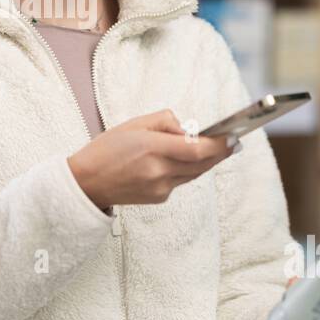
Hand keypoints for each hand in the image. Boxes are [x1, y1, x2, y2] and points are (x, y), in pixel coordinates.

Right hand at [67, 109, 237, 211]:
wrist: (87, 183)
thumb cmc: (107, 149)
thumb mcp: (134, 123)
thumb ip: (165, 122)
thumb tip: (188, 129)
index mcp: (152, 148)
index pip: (198, 149)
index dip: (219, 144)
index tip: (232, 135)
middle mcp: (159, 171)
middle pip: (202, 163)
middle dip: (220, 152)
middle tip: (233, 141)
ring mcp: (160, 188)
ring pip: (195, 173)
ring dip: (206, 161)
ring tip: (218, 148)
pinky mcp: (159, 198)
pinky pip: (180, 181)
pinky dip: (185, 170)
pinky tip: (181, 161)